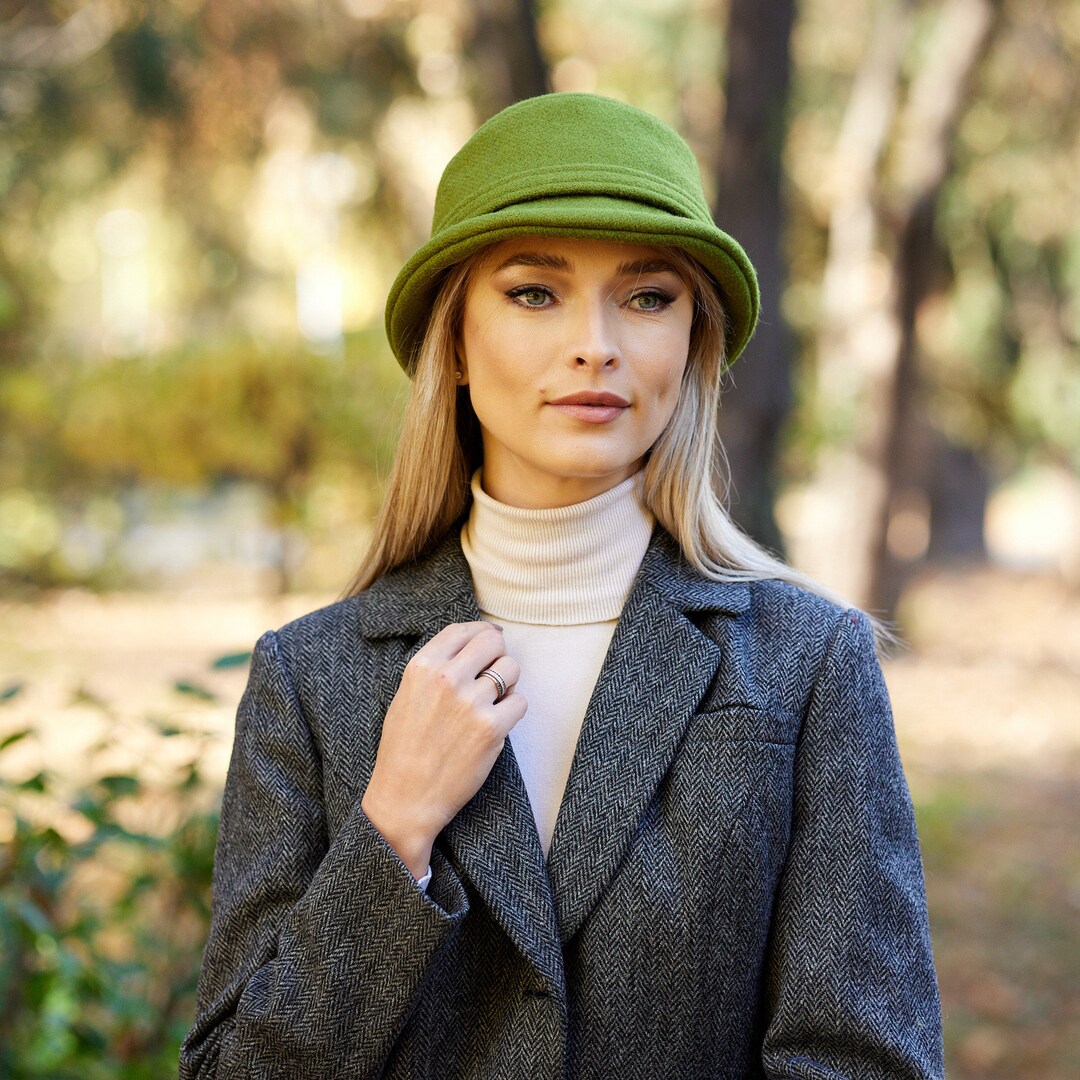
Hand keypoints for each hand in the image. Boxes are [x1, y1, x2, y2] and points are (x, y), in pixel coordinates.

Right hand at [360, 621, 525, 877]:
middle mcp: (446, 679)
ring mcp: (471, 703)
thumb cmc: (404, 749)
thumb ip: (435, 668)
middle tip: (494, 672)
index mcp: (421, 668)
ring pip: (511, 669)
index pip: (462, 630)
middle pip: (492, 641)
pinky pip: (520, 702)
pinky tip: (497, 723)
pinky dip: (513, 711)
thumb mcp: (406, 696)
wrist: (406, 798)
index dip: (481, 632)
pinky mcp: (491, 729)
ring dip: (507, 683)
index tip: (490, 638)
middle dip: (497, 654)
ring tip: (492, 703)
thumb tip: (473, 644)